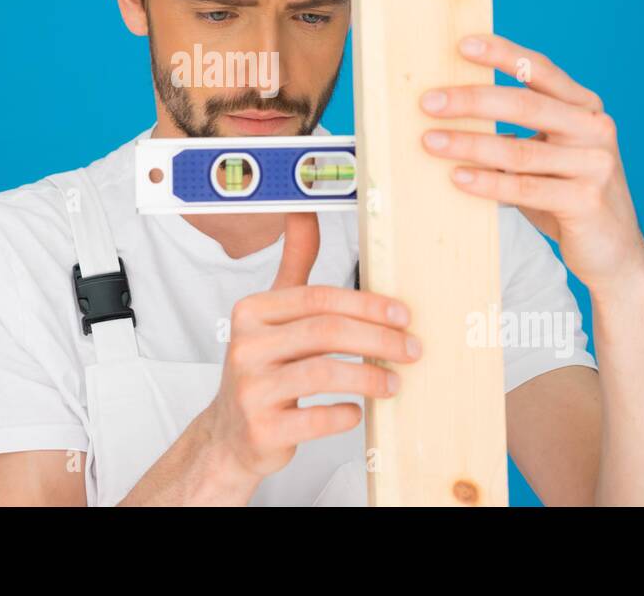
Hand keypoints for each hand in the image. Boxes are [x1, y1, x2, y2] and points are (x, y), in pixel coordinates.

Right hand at [200, 212, 419, 482]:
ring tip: (395, 383)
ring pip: (323, 373)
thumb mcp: (273, 314)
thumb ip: (294, 264)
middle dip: (378, 339)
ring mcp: (250, 389)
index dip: (366, 304)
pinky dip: (344, 415)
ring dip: (369, 377)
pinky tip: (358, 411)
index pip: (318, 298)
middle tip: (412, 349)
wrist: (231, 434)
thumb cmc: (264, 367)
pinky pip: (316, 419)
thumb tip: (304, 210)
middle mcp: (245, 346)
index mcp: (251, 312)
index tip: (403, 314)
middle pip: (325, 331)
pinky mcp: (261, 429)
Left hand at [419, 33, 643, 294]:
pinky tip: (457, 177)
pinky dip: (488, 183)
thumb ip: (515, 134)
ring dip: (469, 144)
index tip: (462, 45)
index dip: (501, 54)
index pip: (540, 70)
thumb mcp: (546, 156)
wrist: (614, 251)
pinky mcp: (588, 201)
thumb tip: (447, 115)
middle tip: (429, 101)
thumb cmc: (567, 196)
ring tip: (430, 142)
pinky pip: (527, 188)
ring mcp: (596, 164)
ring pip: (520, 150)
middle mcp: (595, 128)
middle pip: (526, 105)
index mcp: (585, 107)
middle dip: (472, 100)